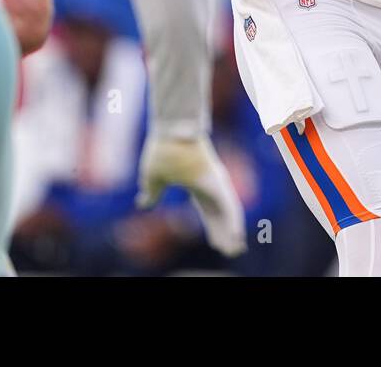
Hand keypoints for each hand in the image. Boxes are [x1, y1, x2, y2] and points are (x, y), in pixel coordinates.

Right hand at [136, 133, 246, 257]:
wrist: (170, 127)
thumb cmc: (163, 147)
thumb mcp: (152, 176)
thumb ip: (152, 192)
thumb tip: (143, 202)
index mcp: (197, 185)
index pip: (208, 212)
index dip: (214, 228)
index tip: (219, 244)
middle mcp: (210, 185)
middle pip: (220, 215)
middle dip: (225, 234)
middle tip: (234, 251)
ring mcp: (215, 182)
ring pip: (228, 213)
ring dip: (231, 232)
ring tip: (237, 249)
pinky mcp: (217, 181)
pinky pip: (228, 206)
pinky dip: (233, 222)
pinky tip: (237, 235)